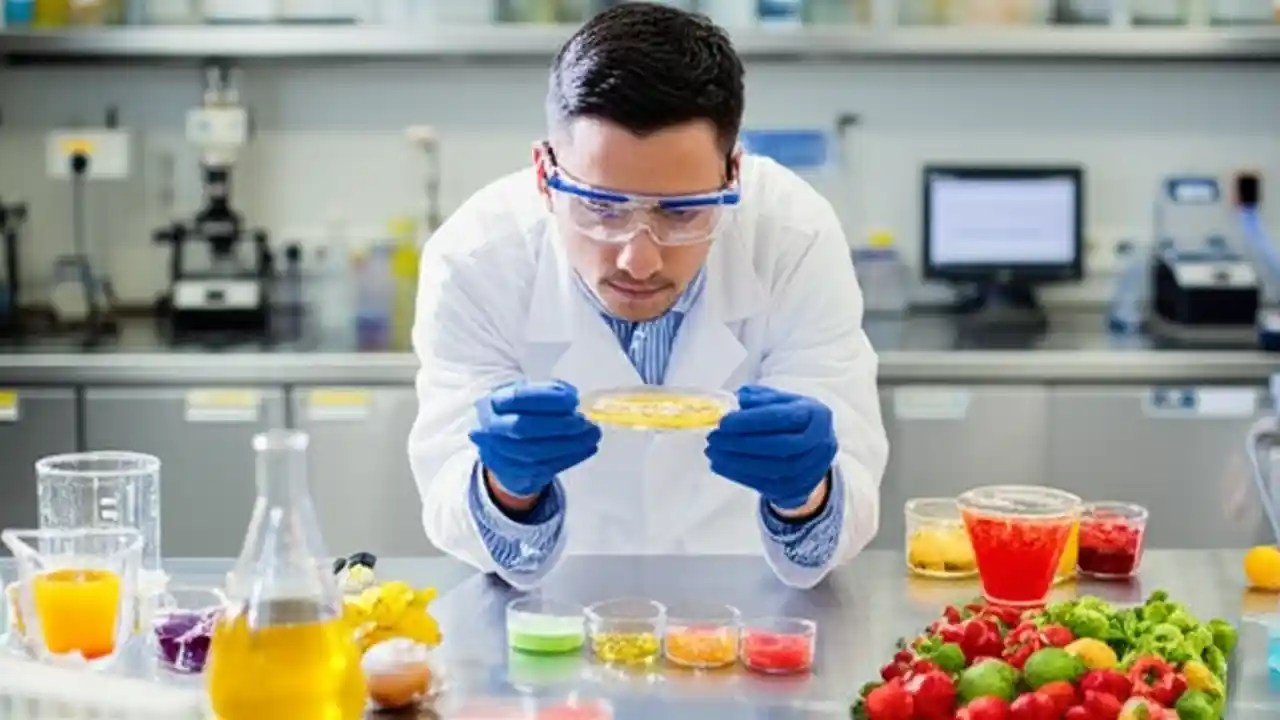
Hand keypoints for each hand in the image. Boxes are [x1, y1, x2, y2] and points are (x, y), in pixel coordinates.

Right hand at [469, 380, 601, 500]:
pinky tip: (587, 447)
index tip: (573, 398)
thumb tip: (572, 400)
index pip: (517, 398)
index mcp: (495, 402)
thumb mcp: (531, 396)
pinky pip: (545, 468)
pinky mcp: (514, 474)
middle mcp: (492, 428)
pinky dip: (570, 457)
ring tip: (592, 434)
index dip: (547, 398)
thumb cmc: (523, 412)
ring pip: (535, 453)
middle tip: (584, 421)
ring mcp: (500, 454)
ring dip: (569, 444)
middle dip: (557, 425)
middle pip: (522, 428)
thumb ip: (550, 393)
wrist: (503, 443)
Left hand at [705, 385, 836, 510]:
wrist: (812, 450)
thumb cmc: (792, 420)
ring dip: (737, 461)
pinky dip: (739, 475)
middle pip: (779, 447)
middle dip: (741, 443)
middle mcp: (820, 442)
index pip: (782, 418)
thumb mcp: (781, 401)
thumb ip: (759, 399)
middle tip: (714, 439)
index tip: (723, 423)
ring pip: (772, 469)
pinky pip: (766, 485)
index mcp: (816, 414)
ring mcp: (812, 469)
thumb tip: (734, 402)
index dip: (751, 421)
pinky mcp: (799, 489)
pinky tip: (721, 465)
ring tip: (713, 452)